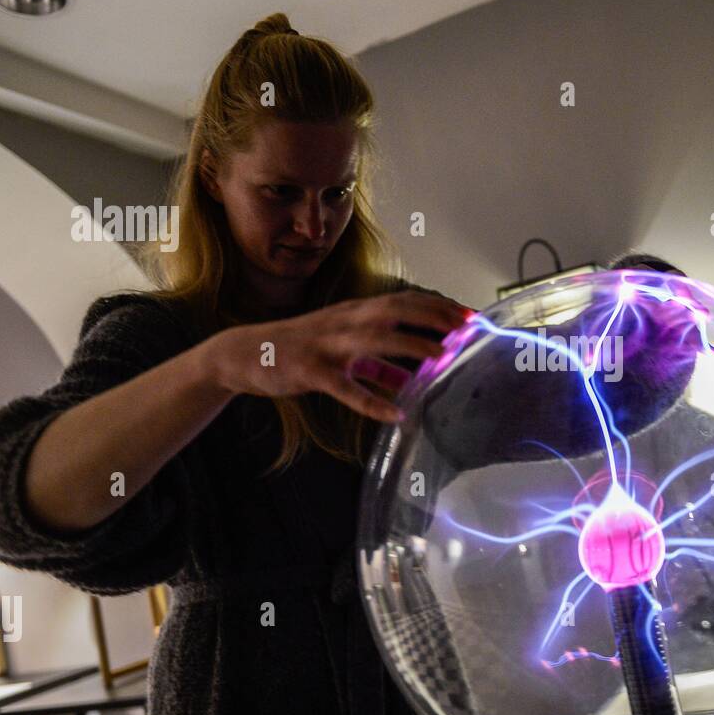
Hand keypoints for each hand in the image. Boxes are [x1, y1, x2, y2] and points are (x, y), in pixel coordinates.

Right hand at [208, 291, 471, 421]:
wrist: (245, 353)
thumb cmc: (299, 350)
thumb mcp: (342, 350)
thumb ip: (377, 364)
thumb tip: (411, 377)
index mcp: (354, 313)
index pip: (404, 301)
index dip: (437, 305)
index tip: (469, 315)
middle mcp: (344, 322)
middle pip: (396, 310)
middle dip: (433, 316)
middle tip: (467, 328)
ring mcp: (327, 345)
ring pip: (375, 340)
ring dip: (411, 346)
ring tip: (443, 357)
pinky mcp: (311, 371)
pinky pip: (346, 388)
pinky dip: (372, 401)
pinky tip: (396, 413)